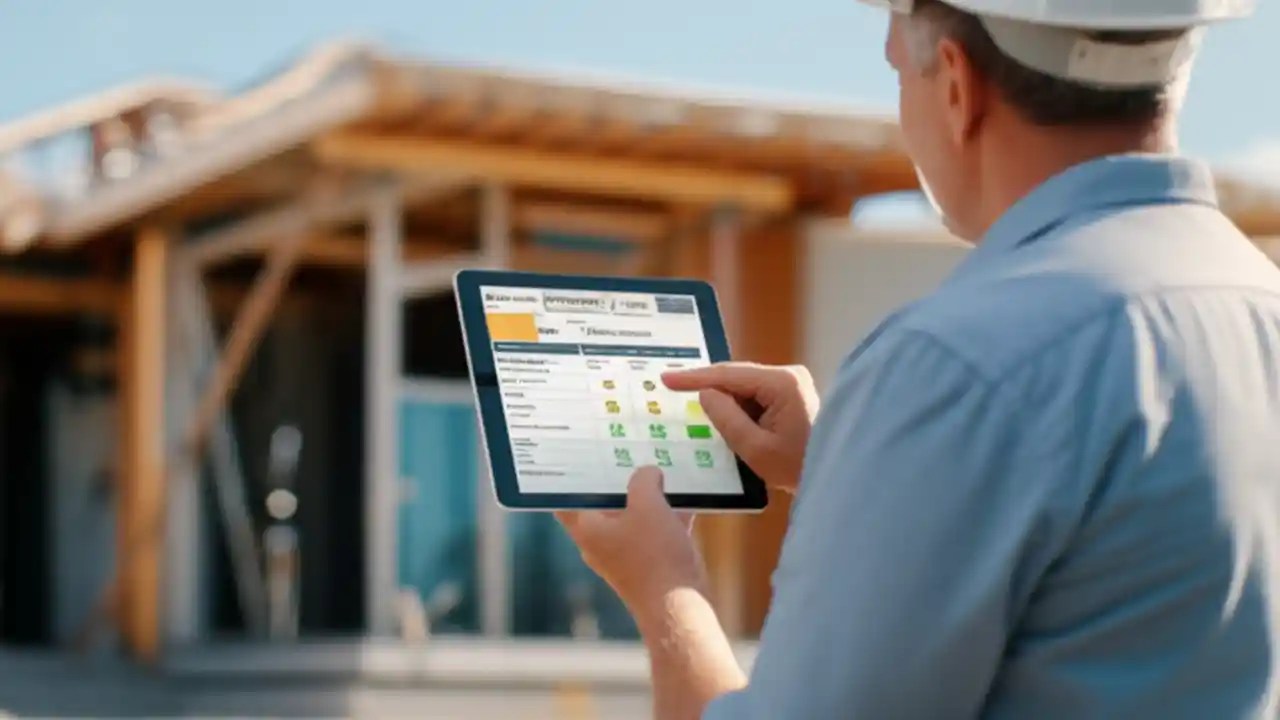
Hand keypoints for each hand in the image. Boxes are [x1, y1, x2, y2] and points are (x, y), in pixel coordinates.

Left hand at [557, 468, 705, 611]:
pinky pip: (653, 533)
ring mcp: (625, 556)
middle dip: (617, 481)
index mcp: (588, 529)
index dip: (572, 478)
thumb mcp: (648, 504)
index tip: (580, 458)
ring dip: (646, 498)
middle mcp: (600, 544)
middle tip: (626, 455)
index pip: (567, 500)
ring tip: (660, 470)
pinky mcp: (648, 565)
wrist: (679, 609)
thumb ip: (644, 480)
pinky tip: (687, 500)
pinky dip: (665, 517)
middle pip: (604, 505)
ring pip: (632, 518)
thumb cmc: (655, 555)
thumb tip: (648, 473)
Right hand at [663, 363, 818, 492]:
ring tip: (708, 422)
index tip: (667, 379)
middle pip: (737, 378)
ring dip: (728, 405)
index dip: (694, 378)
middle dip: (710, 391)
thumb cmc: (800, 467)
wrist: (841, 477)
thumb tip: (706, 394)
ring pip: (746, 388)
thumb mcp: (755, 449)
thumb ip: (726, 418)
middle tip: (675, 394)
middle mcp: (789, 375)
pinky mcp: (794, 395)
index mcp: (782, 383)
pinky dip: (742, 410)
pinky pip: (757, 396)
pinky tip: (731, 425)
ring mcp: (793, 383)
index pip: (728, 374)